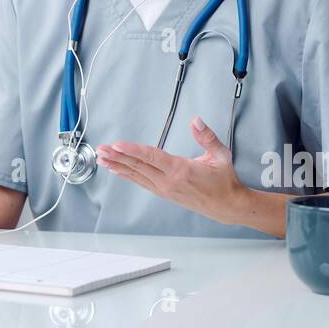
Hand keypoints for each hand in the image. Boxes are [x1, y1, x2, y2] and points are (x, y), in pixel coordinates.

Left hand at [95, 117, 247, 224]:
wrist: (227, 206)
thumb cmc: (224, 181)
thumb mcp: (220, 155)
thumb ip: (207, 137)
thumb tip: (196, 121)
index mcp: (180, 170)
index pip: (151, 157)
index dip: (132, 150)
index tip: (116, 145)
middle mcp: (169, 181)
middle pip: (138, 166)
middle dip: (117, 157)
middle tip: (101, 150)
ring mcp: (165, 189)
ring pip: (137, 176)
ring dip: (118, 166)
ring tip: (102, 160)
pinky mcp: (164, 194)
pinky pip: (142, 183)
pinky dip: (128, 176)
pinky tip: (118, 171)